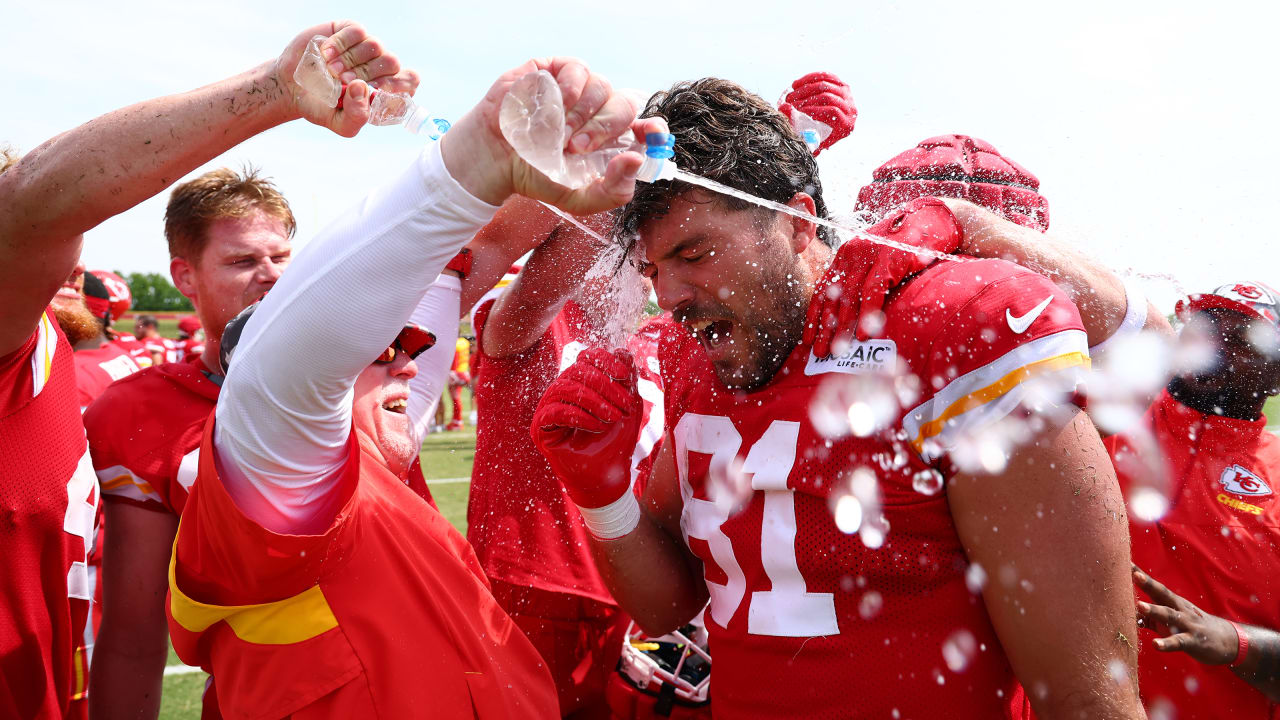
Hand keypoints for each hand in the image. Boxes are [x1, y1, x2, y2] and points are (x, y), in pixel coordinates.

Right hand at [273, 22, 419, 136]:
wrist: (290, 86)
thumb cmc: (321, 106)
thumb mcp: (340, 123)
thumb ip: (357, 116)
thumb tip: (362, 87)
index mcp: (385, 91)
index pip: (409, 82)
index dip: (400, 85)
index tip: (378, 90)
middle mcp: (379, 68)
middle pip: (393, 63)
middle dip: (367, 74)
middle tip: (344, 82)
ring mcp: (366, 49)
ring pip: (376, 46)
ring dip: (351, 60)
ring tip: (331, 70)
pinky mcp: (350, 31)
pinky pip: (357, 32)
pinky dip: (341, 44)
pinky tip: (325, 53)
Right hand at [442, 58, 667, 211]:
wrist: (495, 160)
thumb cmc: (537, 176)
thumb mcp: (578, 198)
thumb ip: (612, 191)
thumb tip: (636, 161)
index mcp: (612, 140)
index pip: (648, 126)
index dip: (655, 129)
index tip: (652, 135)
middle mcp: (599, 112)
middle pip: (626, 106)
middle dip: (605, 128)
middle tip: (578, 147)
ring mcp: (578, 91)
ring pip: (603, 87)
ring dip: (583, 113)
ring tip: (558, 134)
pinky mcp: (555, 72)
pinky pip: (578, 69)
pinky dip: (572, 87)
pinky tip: (557, 106)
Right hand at [531, 348, 641, 507]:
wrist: (608, 473)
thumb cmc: (617, 439)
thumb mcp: (629, 405)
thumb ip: (627, 378)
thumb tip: (622, 349)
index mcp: (581, 382)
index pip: (586, 357)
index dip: (605, 360)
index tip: (625, 375)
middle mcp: (561, 390)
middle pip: (577, 370)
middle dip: (605, 386)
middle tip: (624, 407)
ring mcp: (548, 407)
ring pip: (565, 387)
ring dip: (594, 401)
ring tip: (612, 418)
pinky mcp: (540, 428)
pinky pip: (554, 411)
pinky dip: (578, 416)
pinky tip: (596, 425)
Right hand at [778, 72, 855, 154]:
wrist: (825, 131)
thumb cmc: (814, 139)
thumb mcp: (808, 141)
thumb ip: (797, 127)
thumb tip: (784, 108)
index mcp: (846, 126)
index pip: (832, 111)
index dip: (813, 109)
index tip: (797, 111)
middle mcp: (850, 109)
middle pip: (827, 97)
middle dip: (805, 99)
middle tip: (789, 103)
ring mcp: (847, 95)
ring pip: (824, 85)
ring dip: (803, 89)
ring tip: (790, 96)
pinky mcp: (840, 84)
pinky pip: (825, 76)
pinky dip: (809, 79)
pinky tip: (796, 85)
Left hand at [805, 197, 961, 355]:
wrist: (932, 221)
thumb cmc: (903, 247)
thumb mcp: (875, 262)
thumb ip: (861, 281)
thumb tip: (849, 317)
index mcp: (844, 257)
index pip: (822, 290)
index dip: (814, 316)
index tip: (807, 340)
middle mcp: (852, 255)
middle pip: (833, 298)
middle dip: (825, 328)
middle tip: (820, 352)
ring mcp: (869, 255)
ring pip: (850, 298)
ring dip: (843, 328)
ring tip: (838, 350)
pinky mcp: (889, 259)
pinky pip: (873, 292)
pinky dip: (867, 315)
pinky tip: (864, 334)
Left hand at [1134, 565, 1239, 664]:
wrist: (1228, 641)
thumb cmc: (1192, 628)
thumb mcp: (1170, 622)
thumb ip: (1149, 619)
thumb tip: (1129, 616)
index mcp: (1172, 602)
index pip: (1154, 586)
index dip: (1140, 575)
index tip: (1124, 562)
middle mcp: (1179, 609)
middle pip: (1162, 594)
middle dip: (1148, 584)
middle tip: (1135, 575)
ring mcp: (1186, 624)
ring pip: (1169, 615)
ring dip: (1154, 610)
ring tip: (1139, 606)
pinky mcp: (1192, 641)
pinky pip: (1178, 642)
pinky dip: (1167, 643)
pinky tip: (1155, 645)